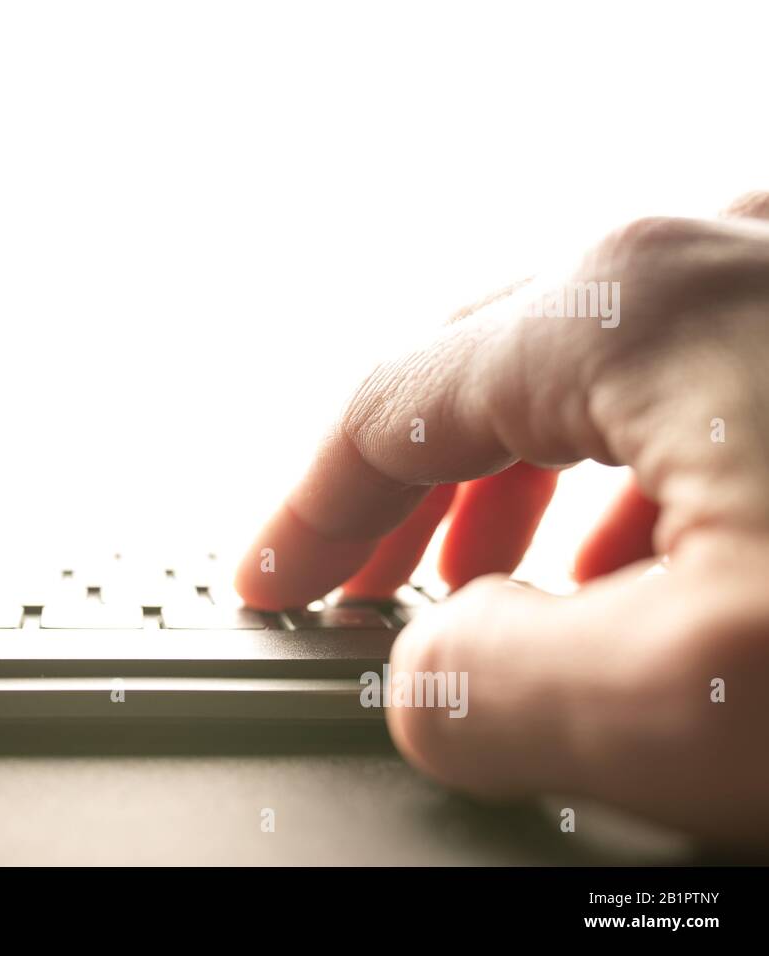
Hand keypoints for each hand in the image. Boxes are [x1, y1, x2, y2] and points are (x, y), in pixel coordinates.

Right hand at [235, 193, 768, 845]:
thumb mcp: (695, 701)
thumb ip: (494, 686)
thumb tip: (428, 671)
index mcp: (636, 307)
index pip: (389, 408)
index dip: (310, 511)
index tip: (272, 584)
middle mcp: (713, 254)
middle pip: (481, 376)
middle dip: (401, 496)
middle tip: (348, 587)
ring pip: (589, 376)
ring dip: (514, 489)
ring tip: (486, 583)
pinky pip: (693, 387)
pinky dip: (630, 481)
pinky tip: (650, 559)